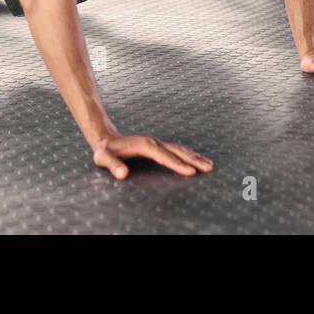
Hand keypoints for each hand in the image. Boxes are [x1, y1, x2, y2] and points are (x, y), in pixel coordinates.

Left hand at [93, 133, 212, 179]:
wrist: (105, 139)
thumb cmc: (105, 152)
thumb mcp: (104, 159)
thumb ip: (112, 166)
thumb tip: (123, 174)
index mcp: (143, 145)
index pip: (163, 156)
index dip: (177, 164)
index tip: (190, 172)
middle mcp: (153, 143)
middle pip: (176, 151)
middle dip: (193, 160)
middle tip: (209, 168)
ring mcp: (156, 143)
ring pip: (179, 149)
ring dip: (194, 157)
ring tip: (209, 164)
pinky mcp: (158, 146)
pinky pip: (176, 151)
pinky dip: (188, 155)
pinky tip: (196, 160)